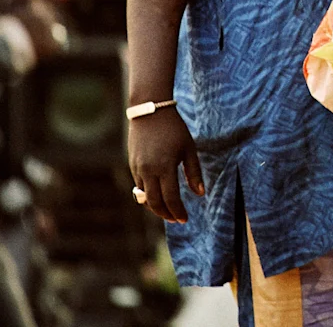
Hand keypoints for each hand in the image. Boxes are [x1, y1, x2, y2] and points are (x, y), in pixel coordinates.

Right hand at [129, 107, 203, 222]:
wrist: (150, 112)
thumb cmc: (174, 129)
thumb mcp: (189, 148)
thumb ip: (194, 172)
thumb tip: (200, 194)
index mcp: (165, 167)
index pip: (171, 198)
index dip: (178, 211)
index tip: (185, 219)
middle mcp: (149, 171)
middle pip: (155, 202)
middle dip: (166, 214)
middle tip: (176, 220)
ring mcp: (138, 168)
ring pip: (144, 197)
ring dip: (155, 207)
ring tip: (168, 211)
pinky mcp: (132, 165)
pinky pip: (139, 186)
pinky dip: (148, 195)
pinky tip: (157, 196)